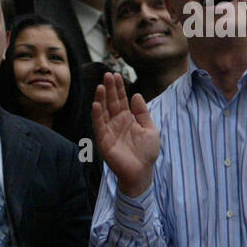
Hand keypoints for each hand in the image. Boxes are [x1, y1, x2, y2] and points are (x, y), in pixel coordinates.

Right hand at [92, 72, 159, 196]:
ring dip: (100, 99)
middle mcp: (116, 122)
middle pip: (111, 102)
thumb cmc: (147, 152)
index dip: (118, 88)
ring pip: (103, 111)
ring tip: (100, 86)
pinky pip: (99, 126)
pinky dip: (97, 115)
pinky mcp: (104, 141)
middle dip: (109, 89)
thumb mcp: (150, 129)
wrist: (142, 172)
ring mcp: (109, 131)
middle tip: (107, 75)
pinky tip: (96, 104)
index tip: (116, 75)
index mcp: (127, 118)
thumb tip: (136, 95)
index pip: (121, 99)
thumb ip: (143, 113)